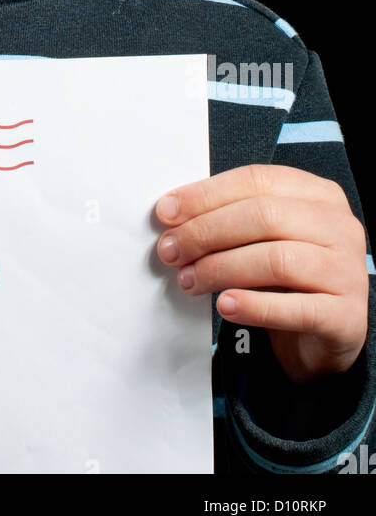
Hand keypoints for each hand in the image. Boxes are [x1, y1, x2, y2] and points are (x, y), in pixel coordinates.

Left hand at [154, 164, 368, 383]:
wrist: (327, 335)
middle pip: (264, 216)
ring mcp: (348, 271)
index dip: (206, 194)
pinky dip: (254, 306)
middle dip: (206, 232)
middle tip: (170, 250)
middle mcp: (339, 226)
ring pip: (276, 260)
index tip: (167, 212)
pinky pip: (296, 308)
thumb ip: (230, 219)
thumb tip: (171, 214)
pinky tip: (224, 305)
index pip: (257, 181)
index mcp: (319, 194)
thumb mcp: (263, 238)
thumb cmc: (287, 277)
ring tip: (189, 280)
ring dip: (221, 268)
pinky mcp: (346, 316)